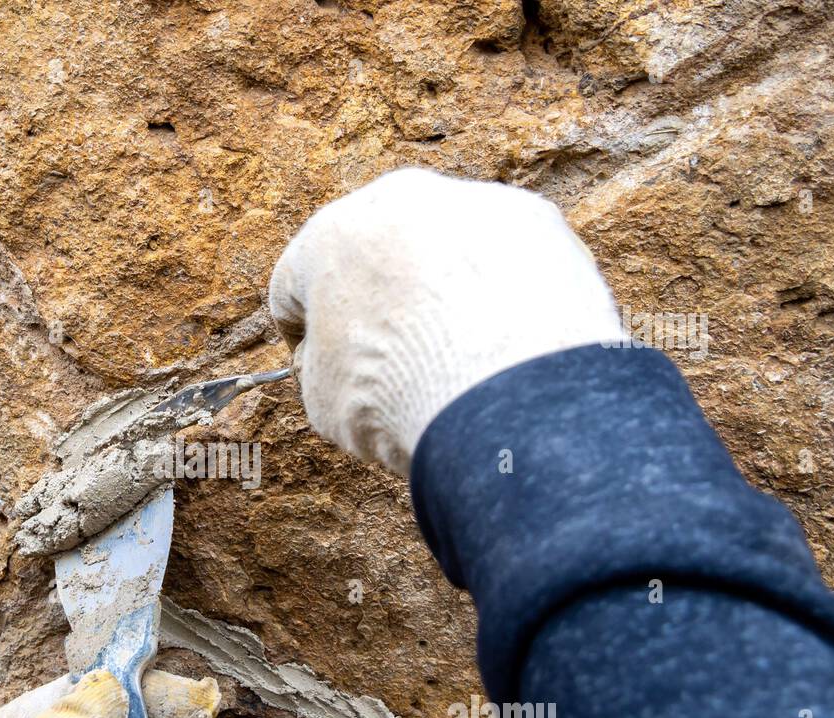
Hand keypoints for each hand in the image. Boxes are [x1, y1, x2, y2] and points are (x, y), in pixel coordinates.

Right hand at [268, 167, 623, 474]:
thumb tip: (337, 358)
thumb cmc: (396, 397)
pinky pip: (506, 261)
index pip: (297, 286)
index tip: (322, 369)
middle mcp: (397, 200)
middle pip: (377, 258)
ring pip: (447, 252)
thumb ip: (322, 365)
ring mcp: (471, 203)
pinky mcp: (536, 220)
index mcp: (328, 237)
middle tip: (397, 362)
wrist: (497, 397)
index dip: (305, 337)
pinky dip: (503, 298)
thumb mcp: (325, 400)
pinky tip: (509, 347)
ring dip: (446, 297)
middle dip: (382, 306)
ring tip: (462, 361)